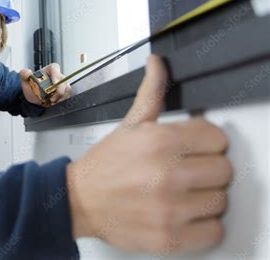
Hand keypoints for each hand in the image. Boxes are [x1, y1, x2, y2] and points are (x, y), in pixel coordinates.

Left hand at [20, 63, 71, 105]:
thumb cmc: (31, 87)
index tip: (54, 83)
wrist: (34, 97)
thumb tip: (27, 72)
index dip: (56, 75)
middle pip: (63, 80)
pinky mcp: (64, 91)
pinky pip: (67, 95)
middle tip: (52, 99)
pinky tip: (54, 102)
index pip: (55, 68)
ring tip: (52, 101)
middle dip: (59, 91)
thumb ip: (24, 75)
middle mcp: (57, 75)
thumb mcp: (25, 81)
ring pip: (67, 88)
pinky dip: (61, 100)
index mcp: (48, 70)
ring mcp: (61, 83)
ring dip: (60, 97)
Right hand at [66, 55, 231, 254]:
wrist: (78, 201)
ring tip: (180, 194)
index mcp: (159, 141)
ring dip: (204, 198)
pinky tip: (182, 214)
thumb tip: (156, 64)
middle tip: (185, 172)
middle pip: (224, 171)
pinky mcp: (169, 238)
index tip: (193, 149)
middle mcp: (166, 174)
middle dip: (206, 170)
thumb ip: (151, 93)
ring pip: (221, 201)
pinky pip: (213, 232)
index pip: (218, 138)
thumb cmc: (104, 165)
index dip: (205, 144)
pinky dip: (202, 226)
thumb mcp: (128, 125)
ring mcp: (169, 209)